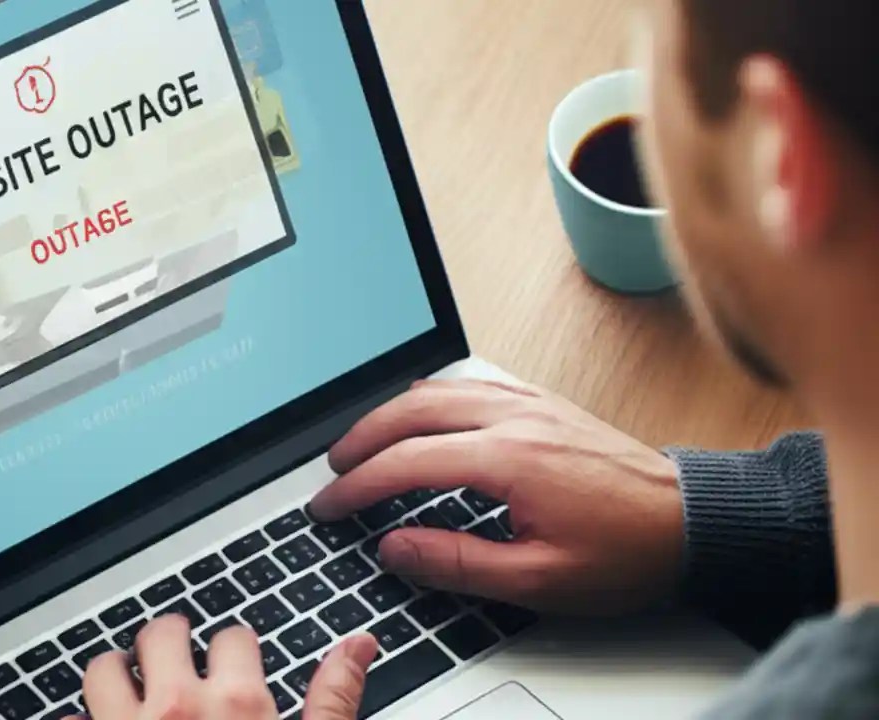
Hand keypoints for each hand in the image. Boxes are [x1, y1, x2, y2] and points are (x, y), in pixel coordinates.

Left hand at [76, 616, 378, 719]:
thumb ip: (333, 700)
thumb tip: (358, 644)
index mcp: (238, 708)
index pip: (231, 637)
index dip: (232, 649)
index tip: (230, 663)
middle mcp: (177, 711)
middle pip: (161, 635)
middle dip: (168, 641)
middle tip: (173, 657)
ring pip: (100, 669)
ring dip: (111, 674)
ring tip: (124, 686)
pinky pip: (69, 718)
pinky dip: (78, 718)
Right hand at [309, 378, 684, 614]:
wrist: (693, 523)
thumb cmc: (627, 553)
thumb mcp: (538, 580)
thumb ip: (457, 561)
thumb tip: (396, 546)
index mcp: (509, 460)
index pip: (408, 463)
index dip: (358, 485)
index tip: (331, 505)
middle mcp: (515, 420)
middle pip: (413, 411)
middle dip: (362, 437)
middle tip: (333, 467)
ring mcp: (531, 406)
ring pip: (440, 389)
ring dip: (392, 411)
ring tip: (362, 439)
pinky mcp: (545, 405)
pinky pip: (475, 383)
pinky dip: (434, 394)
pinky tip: (422, 405)